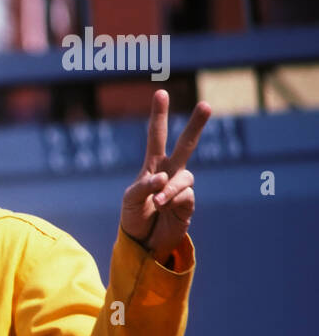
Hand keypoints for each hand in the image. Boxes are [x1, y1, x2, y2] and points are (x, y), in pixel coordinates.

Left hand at [120, 90, 210, 263]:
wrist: (144, 242)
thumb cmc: (134, 216)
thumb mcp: (130, 199)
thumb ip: (143, 186)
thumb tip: (163, 178)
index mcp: (153, 165)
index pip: (156, 136)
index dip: (159, 116)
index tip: (161, 93)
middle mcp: (170, 172)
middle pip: (186, 144)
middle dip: (196, 125)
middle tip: (206, 105)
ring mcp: (181, 187)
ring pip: (184, 176)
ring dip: (169, 188)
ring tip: (157, 202)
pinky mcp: (188, 202)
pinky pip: (185, 194)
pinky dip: (172, 200)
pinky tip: (163, 208)